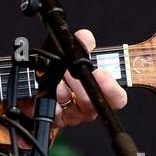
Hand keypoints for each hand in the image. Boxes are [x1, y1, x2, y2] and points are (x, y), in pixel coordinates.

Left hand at [6, 28, 128, 148]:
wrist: (39, 83)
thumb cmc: (64, 70)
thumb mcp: (75, 54)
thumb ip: (83, 45)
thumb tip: (85, 37)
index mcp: (99, 92)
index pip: (116, 98)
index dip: (111, 89)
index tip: (101, 74)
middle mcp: (89, 106)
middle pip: (93, 103)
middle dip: (81, 85)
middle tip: (72, 72)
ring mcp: (74, 114)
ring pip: (74, 108)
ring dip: (66, 91)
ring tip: (59, 80)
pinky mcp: (57, 119)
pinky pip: (56, 115)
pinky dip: (53, 104)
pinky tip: (51, 95)